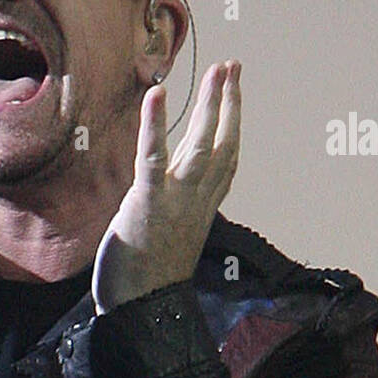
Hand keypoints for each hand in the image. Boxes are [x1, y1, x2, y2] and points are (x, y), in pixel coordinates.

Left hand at [92, 60, 240, 314]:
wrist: (142, 311)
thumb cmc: (148, 278)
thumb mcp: (169, 232)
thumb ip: (176, 200)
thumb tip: (176, 176)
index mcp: (201, 205)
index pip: (226, 157)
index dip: (232, 122)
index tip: (235, 91)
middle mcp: (196, 199)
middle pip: (221, 143)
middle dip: (228, 102)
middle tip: (233, 66)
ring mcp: (175, 199)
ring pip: (200, 144)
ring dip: (210, 105)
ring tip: (218, 71)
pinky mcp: (147, 202)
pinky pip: (153, 158)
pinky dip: (155, 125)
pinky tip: (157, 94)